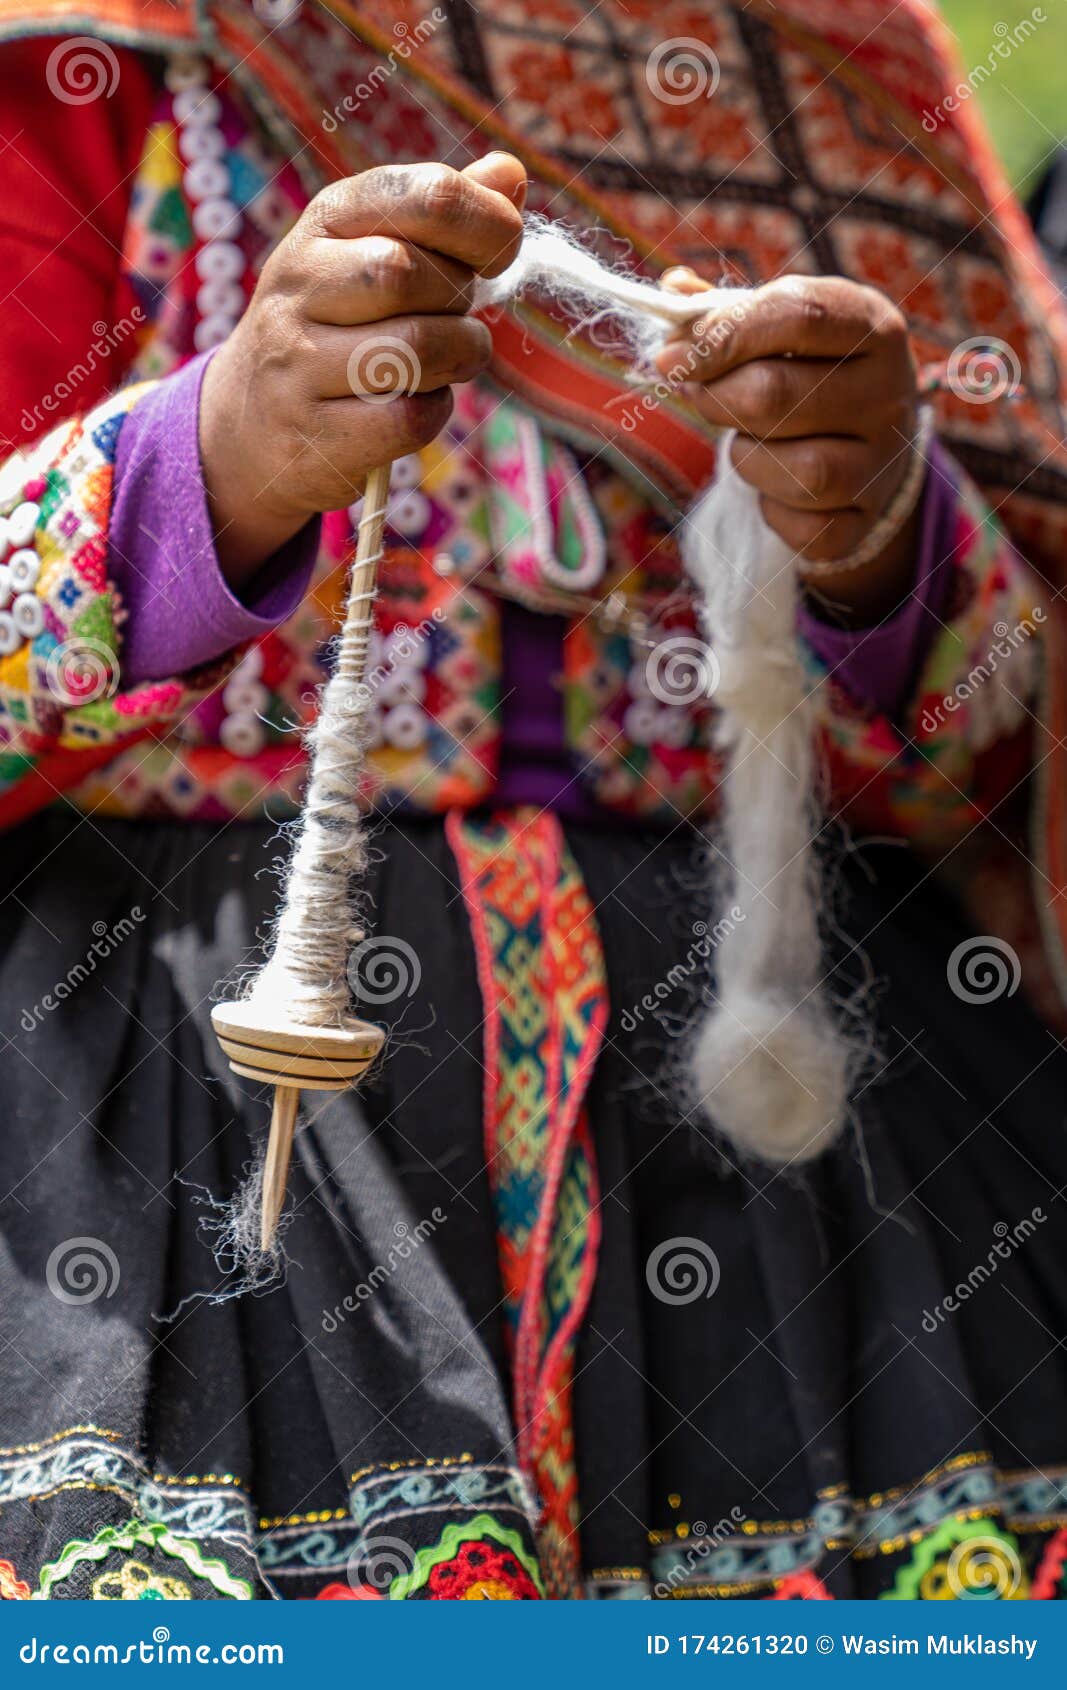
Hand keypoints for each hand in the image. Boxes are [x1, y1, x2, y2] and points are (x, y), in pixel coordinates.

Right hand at [200, 153, 526, 588]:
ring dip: (458, 357)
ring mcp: (297, 363)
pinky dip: (434, 411)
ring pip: (415, 349)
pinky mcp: (313, 435)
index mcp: (327, 220)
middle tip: (452, 315)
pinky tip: (417, 402)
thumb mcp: (374, 251)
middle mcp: (300, 283)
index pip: (426, 195)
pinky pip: (408, 419)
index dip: (486, 224)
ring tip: (445, 360)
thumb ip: (441, 214)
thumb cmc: (339, 325)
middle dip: (459, 299)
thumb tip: (511, 171)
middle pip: (411, 273)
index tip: (499, 250)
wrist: (249, 424)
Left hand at [654, 273, 920, 623]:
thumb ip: (727, 309)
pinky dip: (772, 509)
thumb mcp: (782, 327)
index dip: (721, 334)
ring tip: (748, 441)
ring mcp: (884, 461)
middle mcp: (890, 391)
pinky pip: (802, 526)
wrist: (874, 445)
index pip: (796, 314)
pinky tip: (775, 487)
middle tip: (694, 394)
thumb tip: (672, 293)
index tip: (671, 355)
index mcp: (873, 325)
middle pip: (774, 394)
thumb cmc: (811, 371)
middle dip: (714, 397)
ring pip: (794, 469)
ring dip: (745, 457)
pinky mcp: (864, 519)